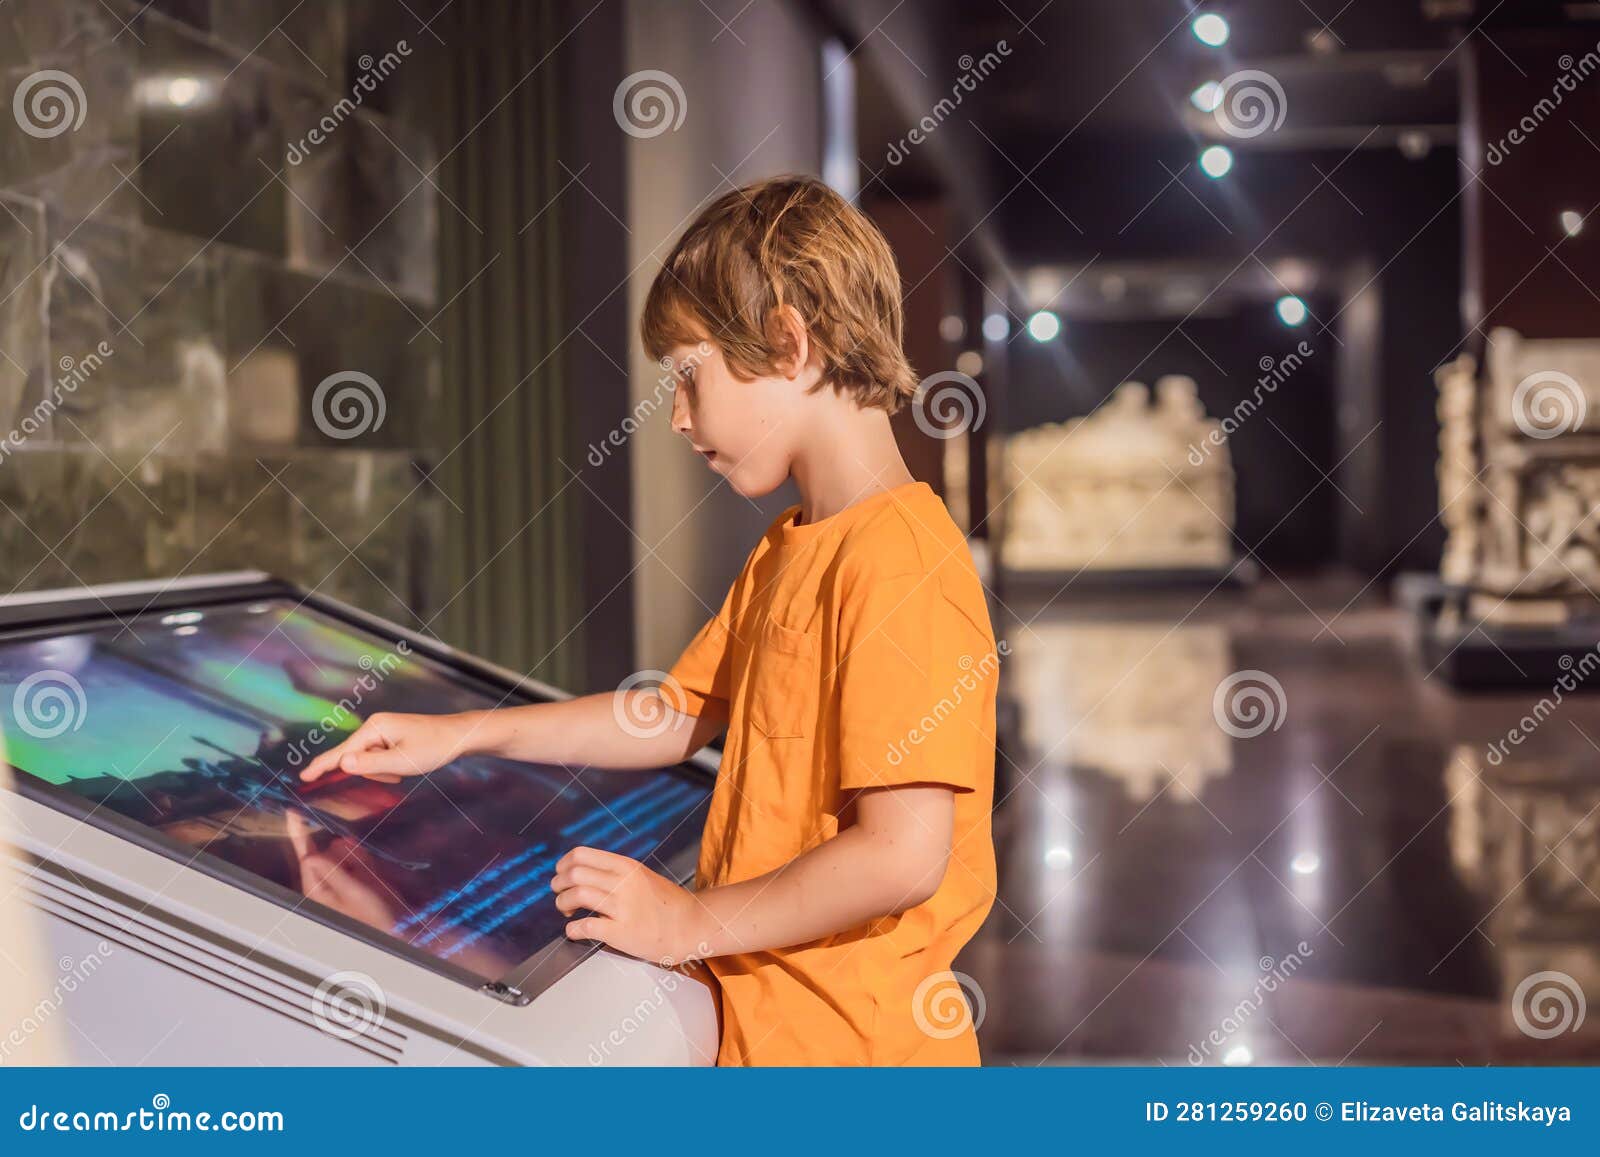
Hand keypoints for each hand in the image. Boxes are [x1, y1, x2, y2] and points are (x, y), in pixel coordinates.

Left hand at [285, 811, 397, 928]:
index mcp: (318, 888)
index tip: (293, 811)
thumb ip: (333, 871)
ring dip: (356, 856)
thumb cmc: (373, 917)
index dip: (301, 833)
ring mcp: (342, 880)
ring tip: (369, 875)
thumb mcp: (353, 892)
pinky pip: (357, 859)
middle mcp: (326, 883)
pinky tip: (372, 872)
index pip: (307, 855)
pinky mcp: (357, 879)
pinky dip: (364, 861)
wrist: (397, 930)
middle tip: (358, 868)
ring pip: (343, 853)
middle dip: (343, 851)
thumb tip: (311, 854)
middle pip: (327, 851)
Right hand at [299, 711, 479, 783]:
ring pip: (369, 762)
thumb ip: (371, 765)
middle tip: (400, 771)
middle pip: (357, 759)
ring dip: (385, 771)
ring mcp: (383, 731)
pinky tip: (408, 763)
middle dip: (375, 772)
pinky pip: (380, 759)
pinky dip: (391, 767)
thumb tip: (342, 763)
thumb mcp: (403, 761)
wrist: (460, 736)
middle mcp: (375, 726)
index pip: (341, 751)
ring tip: (408, 765)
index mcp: (374, 728)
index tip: (303, 777)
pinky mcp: (390, 737)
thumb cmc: (434, 747)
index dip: (322, 766)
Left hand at [551, 846, 708, 965]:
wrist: (691, 926)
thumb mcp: (641, 876)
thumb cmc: (666, 903)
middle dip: (558, 885)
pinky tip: (574, 931)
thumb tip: (580, 874)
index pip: (581, 854)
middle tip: (560, 894)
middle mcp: (623, 882)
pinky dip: (572, 930)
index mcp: (626, 866)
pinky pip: (585, 926)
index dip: (563, 865)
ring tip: (567, 911)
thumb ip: (614, 873)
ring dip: (562, 903)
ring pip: (577, 895)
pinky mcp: (621, 932)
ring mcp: (623, 907)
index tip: (561, 874)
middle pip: (574, 873)